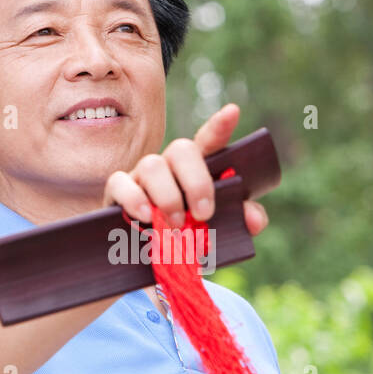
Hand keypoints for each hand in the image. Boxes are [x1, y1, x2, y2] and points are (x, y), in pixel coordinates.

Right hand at [101, 103, 267, 236]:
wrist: (148, 261)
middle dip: (196, 180)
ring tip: (176, 224)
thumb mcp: (215, 230)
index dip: (219, 126)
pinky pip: (120, 183)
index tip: (233, 112)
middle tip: (204, 213)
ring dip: (167, 196)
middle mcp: (169, 166)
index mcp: (195, 170)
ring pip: (152, 165)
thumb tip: (255, 219)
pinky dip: (134, 199)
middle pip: (181, 149)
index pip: (208, 141)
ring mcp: (141, 176)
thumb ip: (240, 220)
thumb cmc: (186, 236)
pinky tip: (146, 217)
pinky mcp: (117, 191)